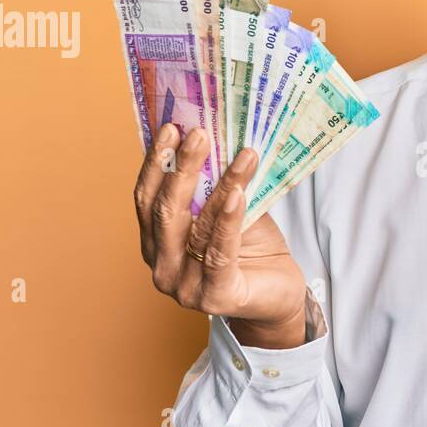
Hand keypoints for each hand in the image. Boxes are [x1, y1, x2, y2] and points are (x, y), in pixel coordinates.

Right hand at [133, 124, 306, 348]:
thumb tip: (216, 139)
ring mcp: (184, 287)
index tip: (171, 128)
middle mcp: (161, 267)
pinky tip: (237, 194)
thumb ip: (212, 188)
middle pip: (164, 211)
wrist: (280, 294)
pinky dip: (228, 219)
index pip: (145, 199)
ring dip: (220, 185)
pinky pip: (219, 251)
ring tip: (241, 154)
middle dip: (180, 167)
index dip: (155, 163)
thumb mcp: (228, 211)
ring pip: (196, 227)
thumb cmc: (252, 250)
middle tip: (199, 133)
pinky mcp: (214, 298)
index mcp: (156, 244)